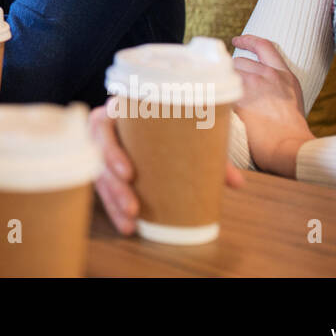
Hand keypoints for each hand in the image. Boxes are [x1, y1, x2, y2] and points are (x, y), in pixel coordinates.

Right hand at [89, 104, 245, 235]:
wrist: (158, 112)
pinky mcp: (105, 167)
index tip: (130, 174)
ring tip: (130, 223)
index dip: (111, 151)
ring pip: (99, 176)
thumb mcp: (186, 126)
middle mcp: (105, 128)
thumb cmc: (169, 117)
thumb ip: (208, 150)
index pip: (102, 126)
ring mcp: (102, 149)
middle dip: (114, 186)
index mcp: (119, 109)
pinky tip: (127, 225)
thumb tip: (237, 182)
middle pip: (98, 157)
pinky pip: (103, 188)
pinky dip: (114, 208)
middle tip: (133, 208)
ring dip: (113, 201)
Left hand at [230, 34, 314, 177]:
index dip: (248, 40)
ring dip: (224, 84)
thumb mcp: (292, 99)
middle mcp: (267, 75)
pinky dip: (217, 97)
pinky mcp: (238, 99)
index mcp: (283, 75)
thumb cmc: (293, 130)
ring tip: (225, 97)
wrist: (291, 146)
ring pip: (228, 75)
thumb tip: (262, 88)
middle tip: (230, 86)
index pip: (264, 46)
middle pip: (239, 62)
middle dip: (232, 72)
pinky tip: (216, 105)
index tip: (236, 40)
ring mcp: (252, 86)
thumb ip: (277, 86)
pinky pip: (221, 92)